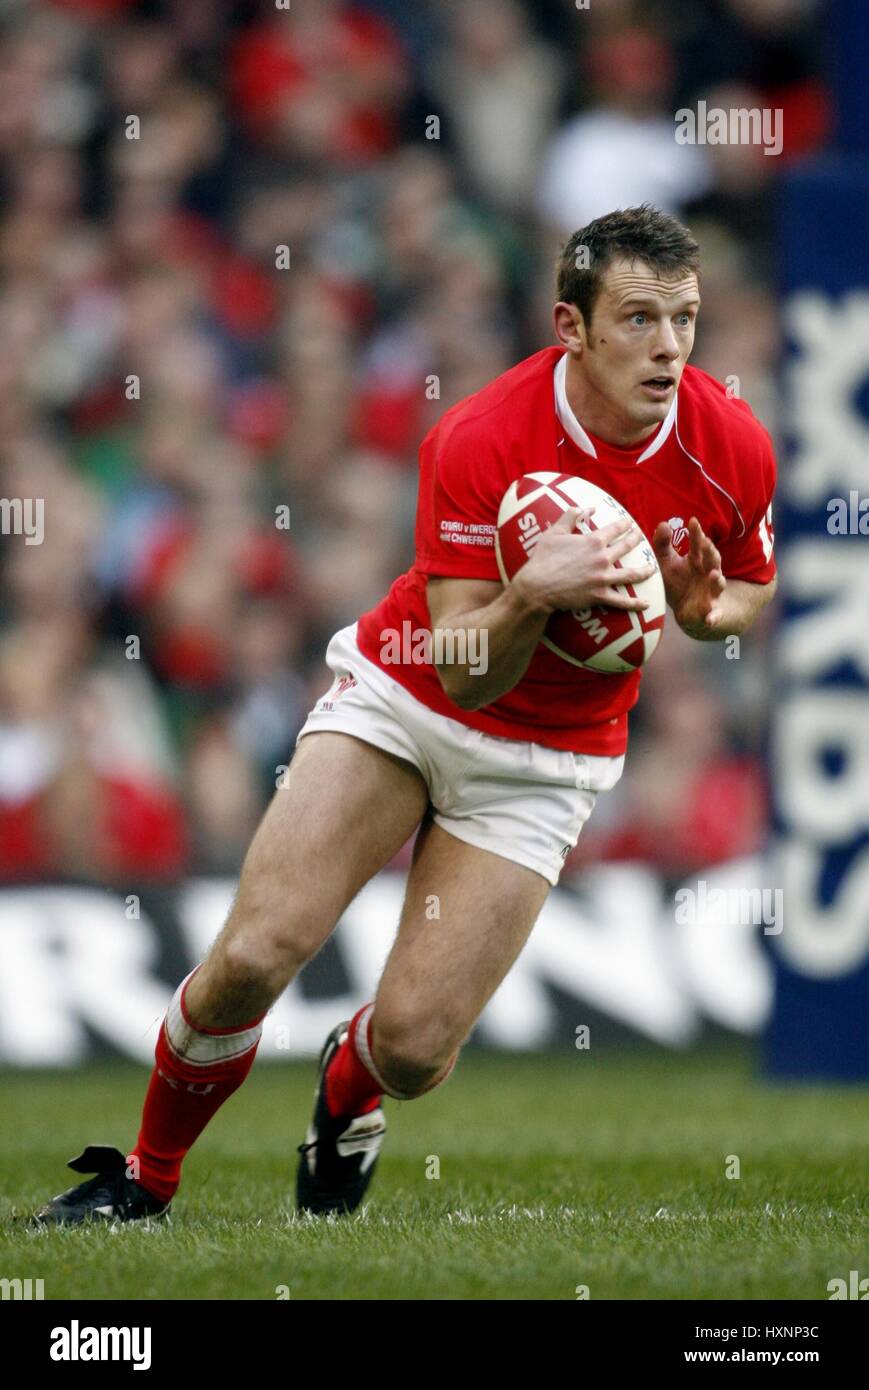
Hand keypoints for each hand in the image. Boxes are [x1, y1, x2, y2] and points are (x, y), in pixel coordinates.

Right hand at [514, 506, 656, 614]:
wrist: (537, 587)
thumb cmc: (543, 559)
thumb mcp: (554, 532)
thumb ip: (571, 515)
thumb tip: (588, 507)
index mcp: (593, 541)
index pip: (616, 529)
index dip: (625, 524)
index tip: (630, 523)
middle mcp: (602, 558)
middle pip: (627, 547)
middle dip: (636, 540)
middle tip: (641, 538)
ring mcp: (603, 578)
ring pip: (631, 574)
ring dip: (644, 570)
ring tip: (652, 568)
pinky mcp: (599, 596)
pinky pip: (622, 601)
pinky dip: (635, 604)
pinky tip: (645, 604)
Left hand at [652, 515, 725, 633]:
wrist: (688, 611)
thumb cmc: (678, 582)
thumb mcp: (667, 563)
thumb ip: (662, 545)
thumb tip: (663, 524)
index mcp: (698, 561)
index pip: (699, 545)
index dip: (697, 534)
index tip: (693, 521)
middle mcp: (708, 574)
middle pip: (713, 560)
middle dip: (710, 552)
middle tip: (706, 542)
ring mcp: (712, 592)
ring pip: (718, 584)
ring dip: (717, 580)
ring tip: (714, 575)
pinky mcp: (711, 612)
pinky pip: (715, 615)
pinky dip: (714, 617)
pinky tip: (711, 620)